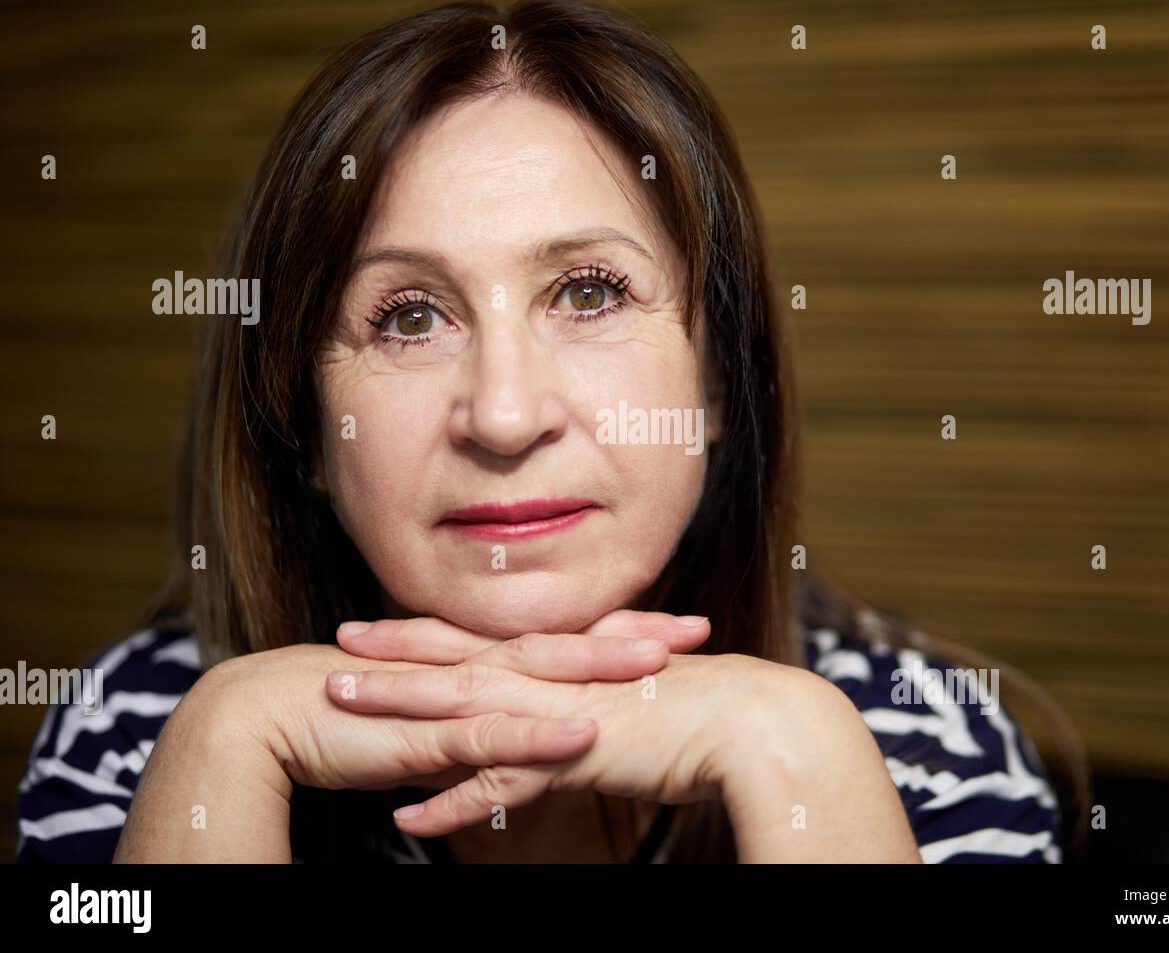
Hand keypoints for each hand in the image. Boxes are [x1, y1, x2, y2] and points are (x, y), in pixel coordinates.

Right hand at [115, 610, 706, 861]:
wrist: (277, 716)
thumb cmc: (357, 720)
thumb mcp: (437, 723)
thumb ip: (479, 725)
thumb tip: (513, 734)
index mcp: (484, 662)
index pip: (566, 641)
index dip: (622, 630)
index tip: (676, 625)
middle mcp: (479, 668)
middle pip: (570, 646)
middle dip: (634, 636)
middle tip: (697, 627)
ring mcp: (458, 696)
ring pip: (543, 680)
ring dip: (602, 669)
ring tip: (660, 662)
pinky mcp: (432, 733)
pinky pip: (496, 737)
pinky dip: (541, 736)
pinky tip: (582, 735)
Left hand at [327, 624, 823, 835]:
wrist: (750, 721)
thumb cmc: (704, 710)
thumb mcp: (636, 696)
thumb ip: (597, 698)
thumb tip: (581, 709)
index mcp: (567, 663)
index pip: (485, 643)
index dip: (432, 636)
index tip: (386, 628)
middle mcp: (554, 680)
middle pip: (458, 663)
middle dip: (394, 656)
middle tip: (335, 649)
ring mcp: (559, 714)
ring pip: (462, 709)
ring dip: (398, 709)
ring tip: (339, 707)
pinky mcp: (575, 756)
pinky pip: (500, 783)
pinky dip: (451, 803)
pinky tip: (407, 821)